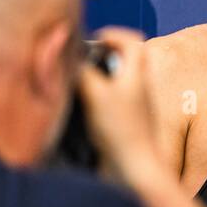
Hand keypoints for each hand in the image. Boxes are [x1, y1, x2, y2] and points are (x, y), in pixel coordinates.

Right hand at [77, 27, 169, 189]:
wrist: (135, 171)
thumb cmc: (121, 131)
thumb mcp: (96, 94)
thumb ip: (81, 71)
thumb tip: (67, 56)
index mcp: (138, 76)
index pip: (133, 42)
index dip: (114, 35)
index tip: (94, 39)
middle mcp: (139, 89)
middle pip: (125, 61)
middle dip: (103, 56)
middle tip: (82, 61)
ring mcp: (134, 108)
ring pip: (116, 82)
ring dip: (97, 78)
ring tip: (76, 84)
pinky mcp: (125, 125)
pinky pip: (111, 103)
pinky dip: (96, 99)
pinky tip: (80, 108)